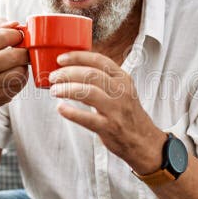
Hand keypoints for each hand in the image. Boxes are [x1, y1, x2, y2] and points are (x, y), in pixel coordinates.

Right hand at [0, 18, 29, 113]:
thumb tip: (15, 23)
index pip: (2, 36)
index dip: (16, 34)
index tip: (18, 37)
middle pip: (16, 54)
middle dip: (24, 51)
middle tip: (21, 51)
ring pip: (21, 68)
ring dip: (23, 65)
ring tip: (15, 65)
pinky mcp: (1, 95)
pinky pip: (21, 81)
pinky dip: (22, 77)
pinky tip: (13, 76)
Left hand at [49, 51, 166, 172]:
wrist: (144, 141)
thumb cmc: (128, 114)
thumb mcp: (123, 90)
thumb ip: (104, 79)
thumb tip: (74, 70)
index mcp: (123, 79)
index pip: (99, 60)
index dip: (78, 57)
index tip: (61, 59)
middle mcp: (121, 91)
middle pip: (91, 74)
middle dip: (68, 73)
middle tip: (54, 76)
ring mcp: (116, 109)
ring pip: (88, 92)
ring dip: (67, 89)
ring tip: (54, 90)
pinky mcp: (109, 127)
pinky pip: (87, 118)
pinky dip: (71, 112)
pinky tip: (61, 108)